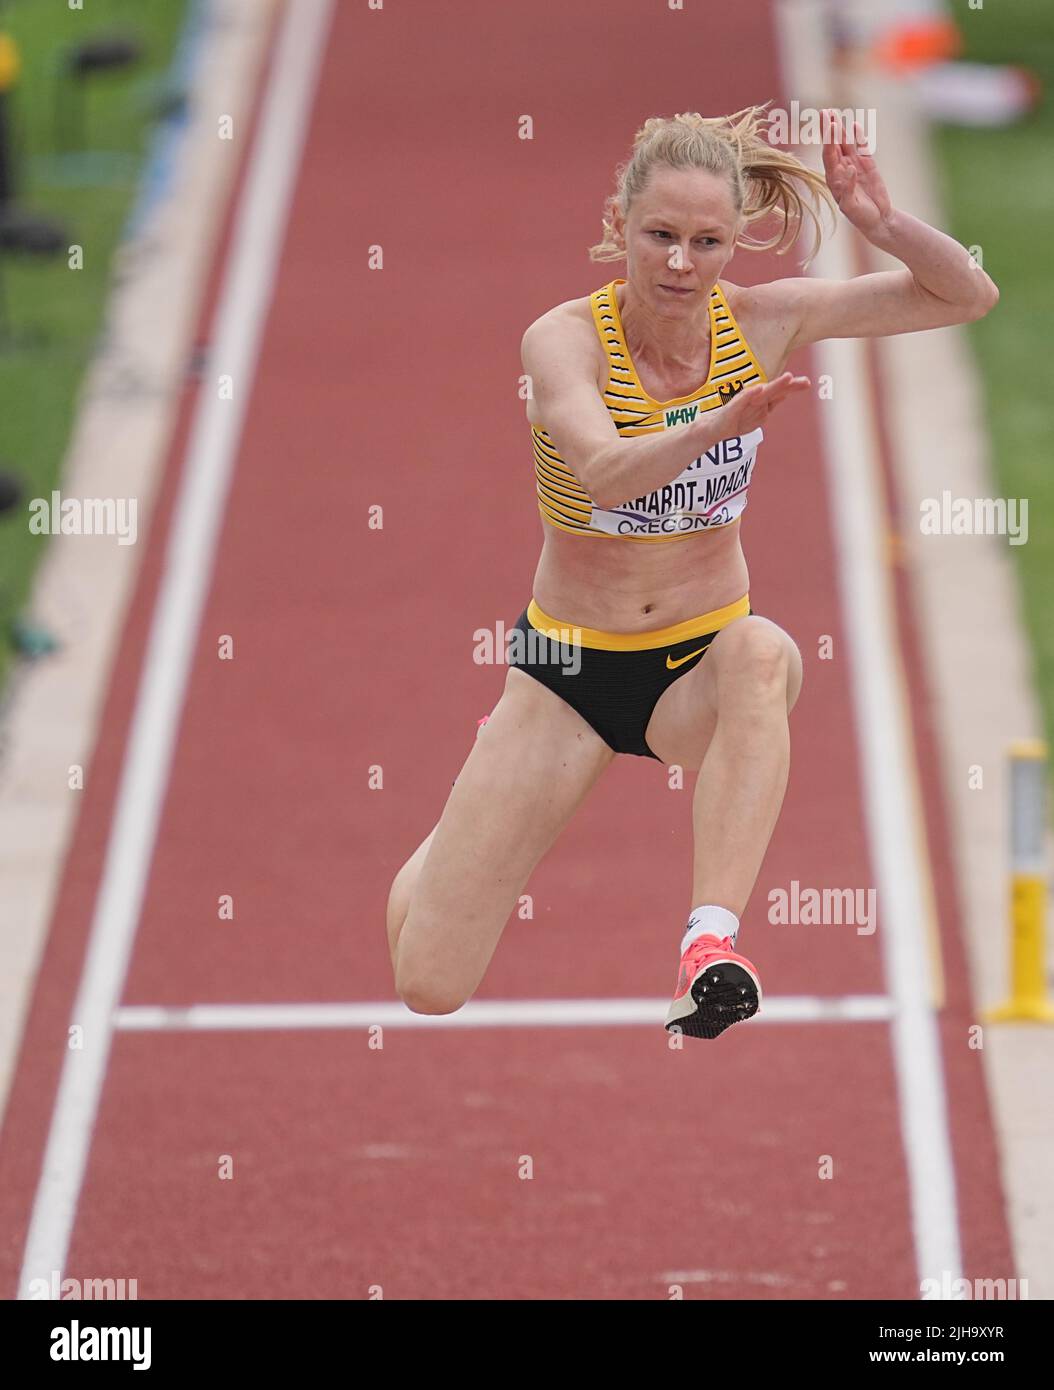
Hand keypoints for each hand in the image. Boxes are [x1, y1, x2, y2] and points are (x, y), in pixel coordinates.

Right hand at [718, 372, 810, 433]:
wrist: (712, 429)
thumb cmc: (734, 420)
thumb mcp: (757, 415)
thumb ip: (769, 404)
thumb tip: (785, 395)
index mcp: (761, 402)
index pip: (780, 393)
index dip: (793, 387)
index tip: (807, 383)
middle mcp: (754, 400)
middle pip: (774, 391)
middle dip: (789, 385)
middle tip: (805, 381)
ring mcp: (742, 403)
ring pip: (762, 394)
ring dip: (775, 385)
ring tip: (788, 377)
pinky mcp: (731, 409)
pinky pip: (742, 400)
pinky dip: (750, 394)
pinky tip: (758, 389)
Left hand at [821, 110, 893, 241]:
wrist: (878, 219)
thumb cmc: (860, 216)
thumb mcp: (851, 206)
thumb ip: (848, 189)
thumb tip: (849, 168)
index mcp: (834, 179)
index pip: (829, 156)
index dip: (828, 140)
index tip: (828, 126)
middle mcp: (842, 170)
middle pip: (834, 146)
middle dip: (829, 130)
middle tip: (824, 112)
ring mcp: (855, 166)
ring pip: (846, 144)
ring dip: (840, 130)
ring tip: (835, 114)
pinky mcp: (868, 165)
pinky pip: (862, 148)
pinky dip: (858, 137)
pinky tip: (855, 125)